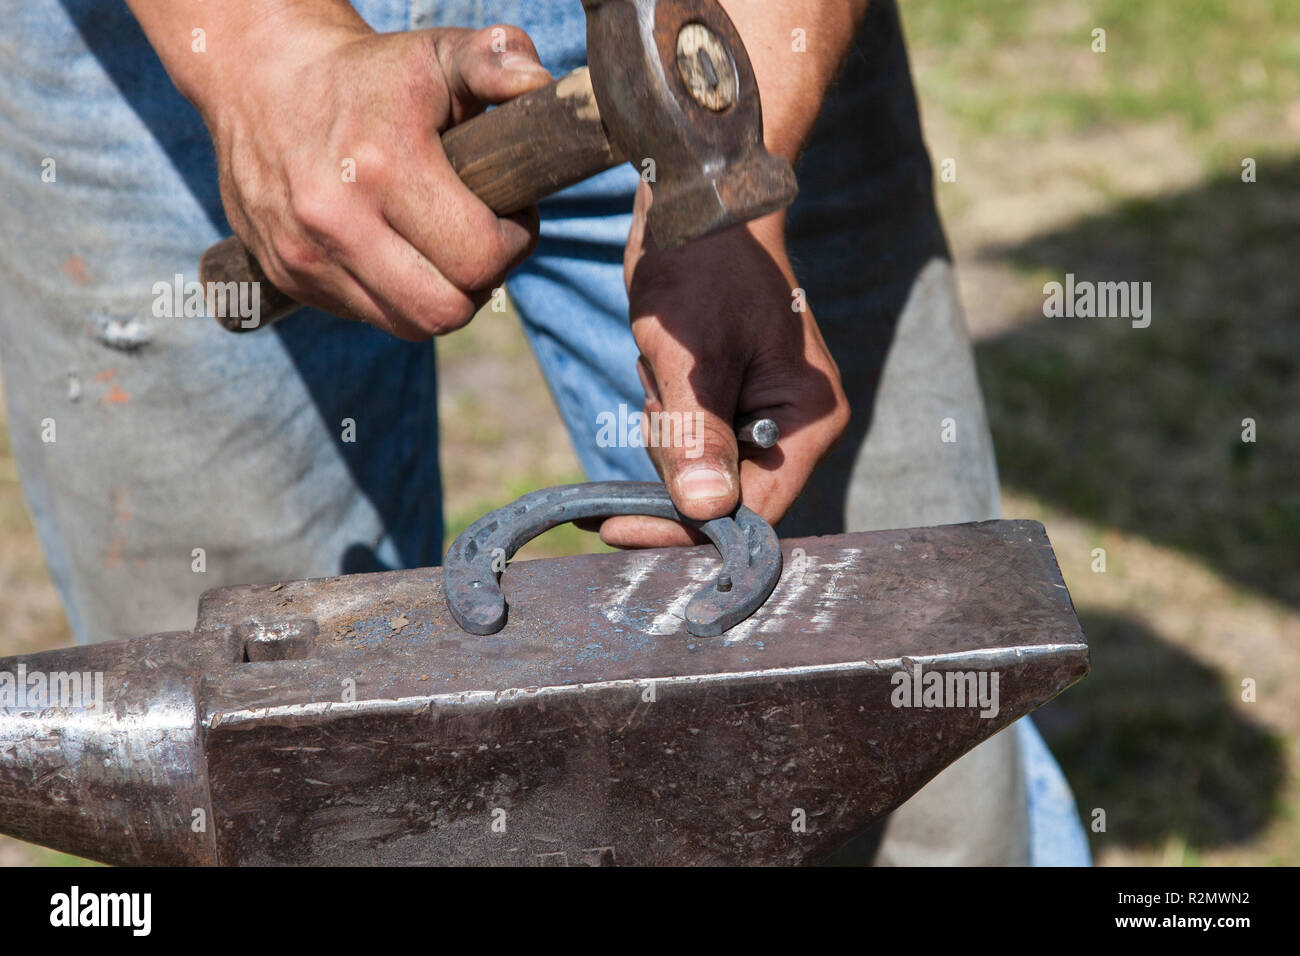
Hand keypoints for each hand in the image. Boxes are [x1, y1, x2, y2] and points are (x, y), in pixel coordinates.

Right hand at [193, 8, 551, 339]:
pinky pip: (369, 316)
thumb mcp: (436, 54)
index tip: (511, 213)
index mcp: (382, 165)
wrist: (260, 79)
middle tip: (482, 239)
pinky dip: (397, 296)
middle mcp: (336, 219)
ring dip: (442, 296)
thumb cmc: (369, 73)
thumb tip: (537, 85)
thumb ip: (495, 60)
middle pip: (447, 310)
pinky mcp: (287, 276)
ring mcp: (305, 254)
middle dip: (481, 281)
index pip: (480, 258)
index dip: (514, 242)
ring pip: (411, 324)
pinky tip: (398, 250)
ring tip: (444, 248)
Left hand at [599, 184, 850, 547]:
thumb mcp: (692, 354)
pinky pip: (685, 437)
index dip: (686, 529)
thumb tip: (704, 512)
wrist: (698, 200)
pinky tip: (656, 365)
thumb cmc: (704, 265)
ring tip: (661, 360)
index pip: (752, 511)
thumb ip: (696, 434)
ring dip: (661, 426)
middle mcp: (793, 425)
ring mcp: (761, 413)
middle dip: (670, 456)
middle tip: (655, 389)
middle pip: (720, 494)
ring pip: (695, 467)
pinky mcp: (730, 399)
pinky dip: (660, 412)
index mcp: (807, 419)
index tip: (618, 531)